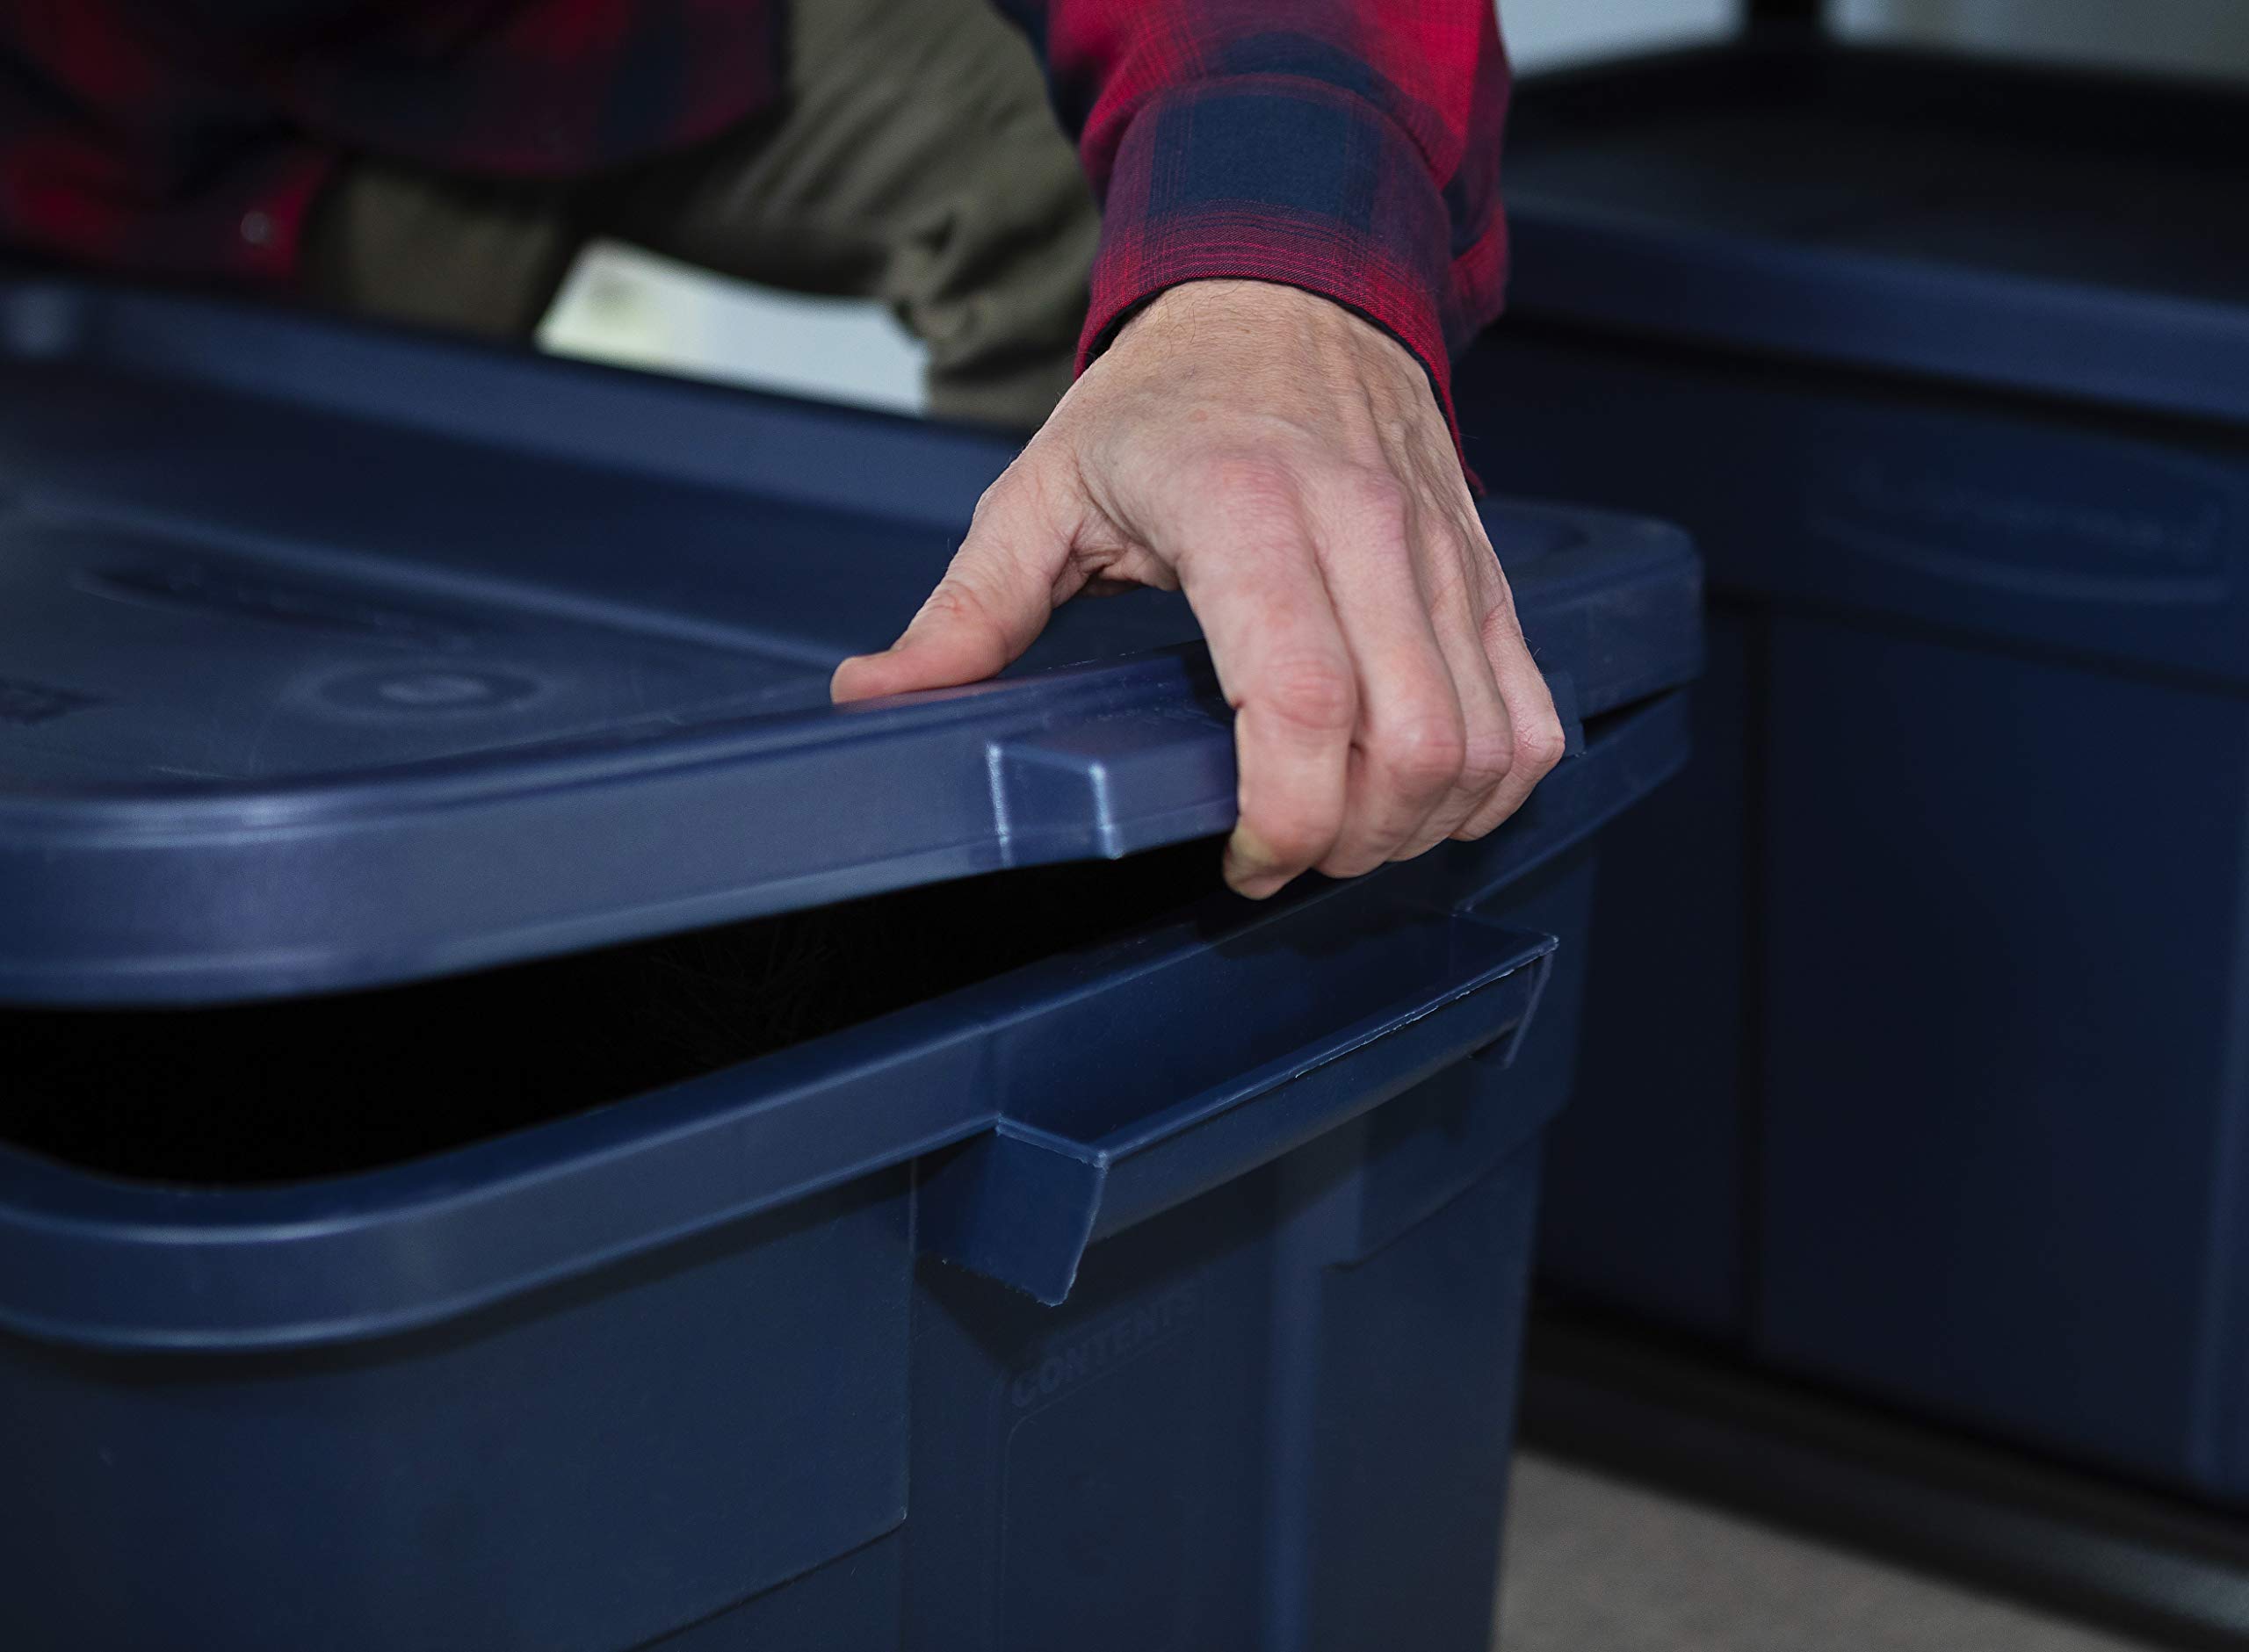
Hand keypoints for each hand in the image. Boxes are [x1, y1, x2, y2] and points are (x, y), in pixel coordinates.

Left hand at [831, 278, 1564, 897]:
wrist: (1292, 285)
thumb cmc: (1167, 397)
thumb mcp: (1044, 487)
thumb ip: (967, 609)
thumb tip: (875, 696)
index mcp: (1242, 509)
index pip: (1301, 696)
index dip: (1283, 816)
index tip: (1242, 862)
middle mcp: (1363, 528)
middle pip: (1410, 742)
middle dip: (1352, 842)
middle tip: (1286, 856)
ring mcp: (1441, 552)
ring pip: (1484, 740)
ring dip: (1423, 824)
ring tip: (1347, 831)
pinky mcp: (1487, 571)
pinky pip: (1531, 711)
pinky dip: (1493, 782)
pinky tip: (1424, 796)